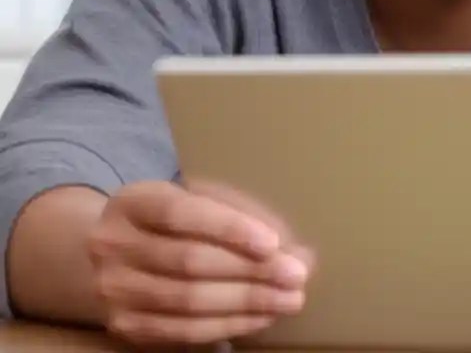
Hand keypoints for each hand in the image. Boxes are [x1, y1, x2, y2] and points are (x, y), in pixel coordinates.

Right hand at [87, 179, 313, 345]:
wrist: (117, 254)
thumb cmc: (175, 221)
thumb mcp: (201, 201)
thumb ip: (244, 216)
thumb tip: (295, 251)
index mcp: (133, 202)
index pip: (181, 213)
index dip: (229, 228)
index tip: (273, 242)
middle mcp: (112, 245)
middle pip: (189, 261)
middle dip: (250, 270)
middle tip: (296, 274)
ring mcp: (113, 289)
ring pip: (188, 300)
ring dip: (247, 302)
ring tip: (289, 299)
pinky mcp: (125, 325)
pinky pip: (182, 331)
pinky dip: (228, 325)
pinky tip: (261, 317)